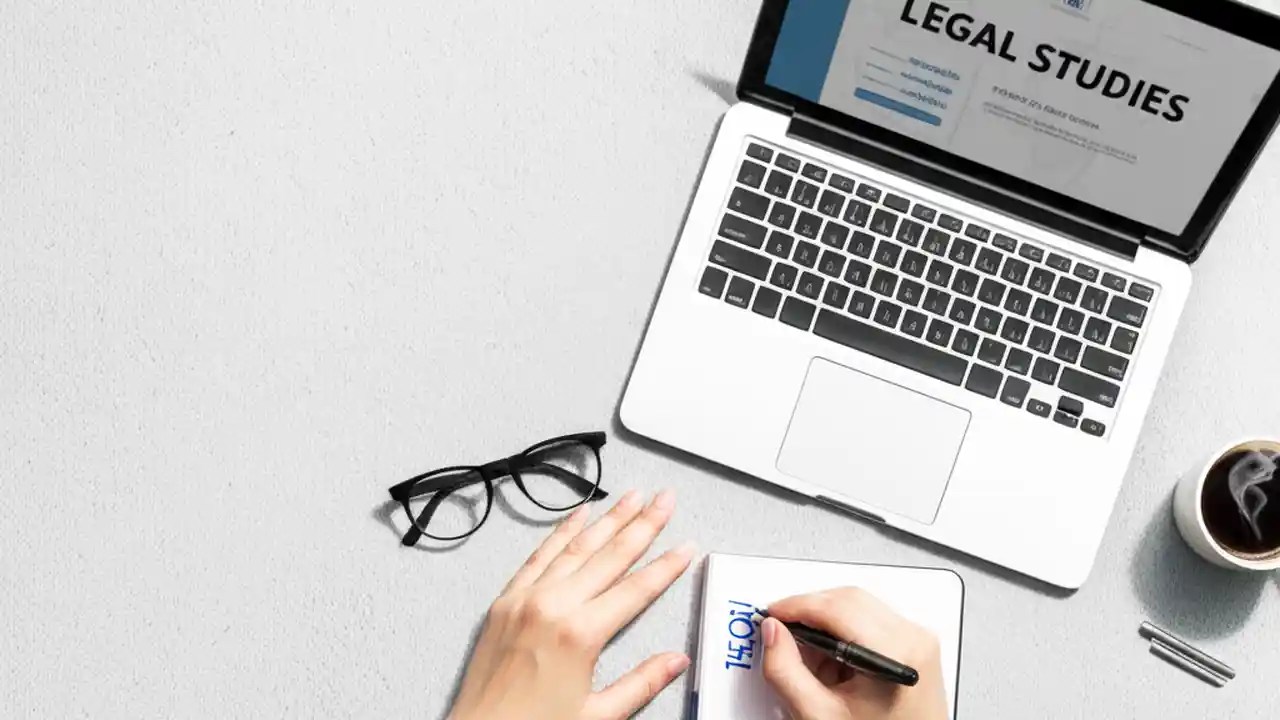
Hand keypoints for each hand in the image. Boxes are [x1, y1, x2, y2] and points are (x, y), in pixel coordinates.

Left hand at [447, 490, 695, 719]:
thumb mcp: (598, 715)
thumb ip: (640, 684)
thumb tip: (674, 661)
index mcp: (579, 634)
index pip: (637, 589)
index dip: (666, 566)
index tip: (686, 547)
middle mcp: (552, 607)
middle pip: (610, 555)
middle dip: (643, 524)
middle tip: (665, 500)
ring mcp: (525, 599)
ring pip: (576, 546)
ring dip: (608, 518)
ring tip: (631, 497)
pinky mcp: (505, 601)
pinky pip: (538, 555)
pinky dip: (561, 532)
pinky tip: (578, 516)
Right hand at [761, 588, 948, 719]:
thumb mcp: (820, 715)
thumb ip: (786, 672)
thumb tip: (773, 631)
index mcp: (894, 654)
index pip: (836, 608)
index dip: (797, 606)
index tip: (773, 614)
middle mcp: (914, 638)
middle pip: (848, 599)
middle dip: (810, 612)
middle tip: (784, 634)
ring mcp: (919, 638)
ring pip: (859, 604)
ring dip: (827, 623)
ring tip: (813, 661)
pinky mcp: (917, 642)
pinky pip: (872, 618)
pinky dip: (845, 632)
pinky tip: (836, 663)